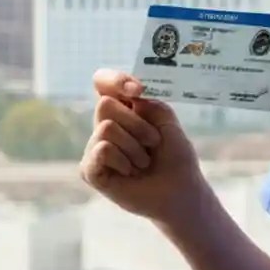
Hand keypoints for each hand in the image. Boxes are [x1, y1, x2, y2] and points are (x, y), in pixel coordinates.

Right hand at [79, 68, 206, 225]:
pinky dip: (123, 161)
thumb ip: (147, 102)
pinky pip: (102, 150)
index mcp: (122, 109)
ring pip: (106, 128)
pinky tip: (129, 173)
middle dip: (137, 124)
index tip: (138, 90)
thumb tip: (128, 98)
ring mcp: (95, 148)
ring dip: (134, 147)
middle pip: (104, 104)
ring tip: (143, 162)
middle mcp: (104, 125)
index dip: (114, 80)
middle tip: (152, 143)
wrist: (179, 190)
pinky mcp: (90, 170)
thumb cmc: (174, 155)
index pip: (102, 81)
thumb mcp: (167, 120)